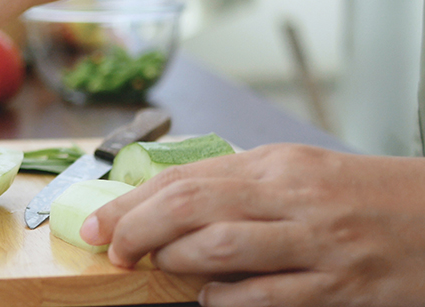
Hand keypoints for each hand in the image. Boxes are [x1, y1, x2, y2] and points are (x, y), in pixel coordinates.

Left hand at [83, 144, 424, 306]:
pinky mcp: (339, 286)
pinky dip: (227, 299)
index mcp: (275, 163)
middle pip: (190, 205)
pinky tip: (210, 297)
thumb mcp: (297, 172)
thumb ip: (236, 185)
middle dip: (135, 227)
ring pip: (220, 246)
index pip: (183, 176)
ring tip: (155, 267)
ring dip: (173, 260)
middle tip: (109, 248)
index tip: (96, 223)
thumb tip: (164, 204)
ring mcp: (316, 242)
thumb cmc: (361, 195)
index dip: (129, 201)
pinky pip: (267, 295)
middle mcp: (291, 196)